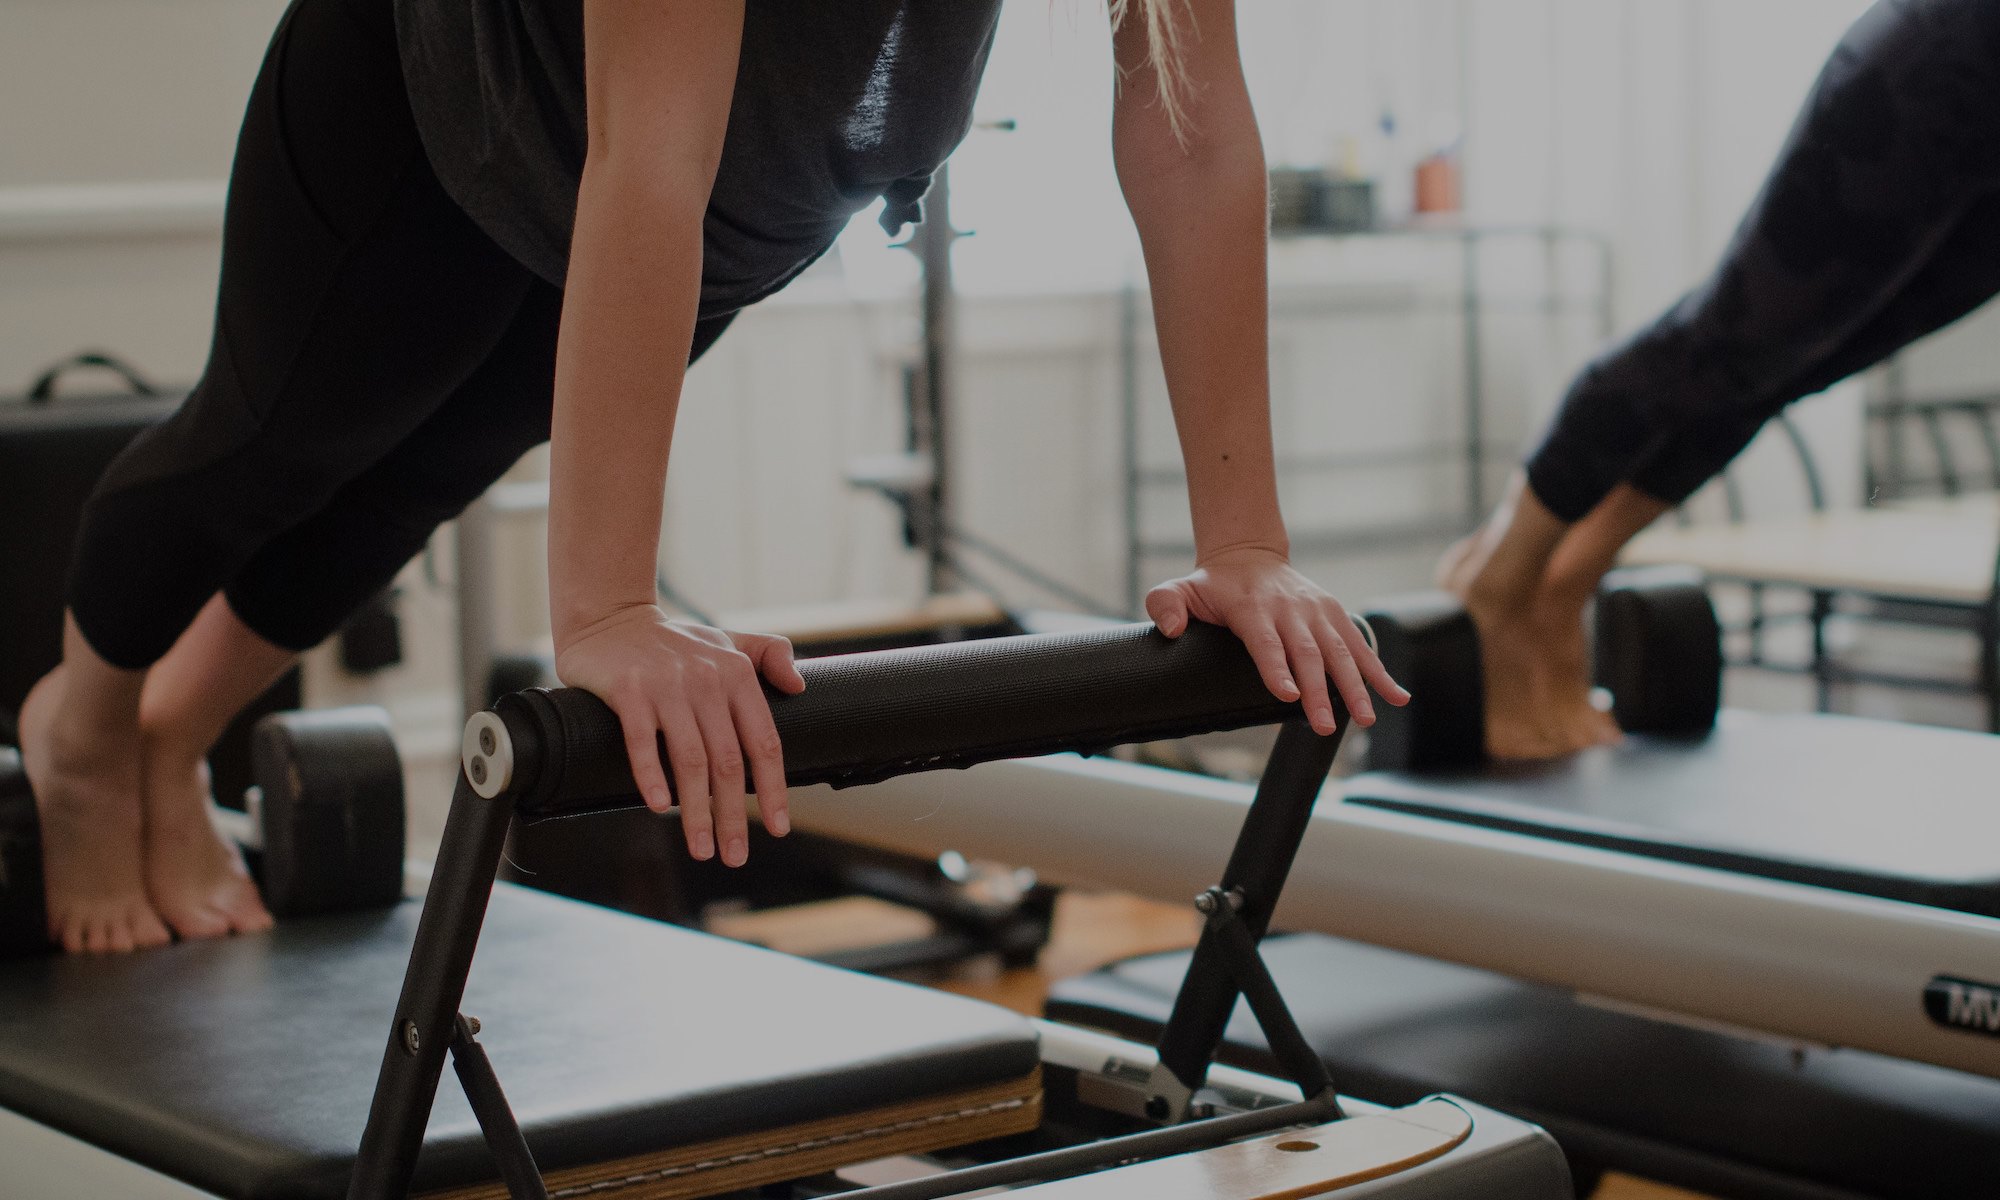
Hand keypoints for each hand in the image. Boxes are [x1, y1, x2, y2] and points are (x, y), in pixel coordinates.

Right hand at [555, 605, 805, 865]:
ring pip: (690, 760)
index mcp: (736, 675)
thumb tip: (800, 686)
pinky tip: (659, 806)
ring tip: (701, 849)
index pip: (763, 742)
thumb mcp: (727, 641)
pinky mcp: (628, 690)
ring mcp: (666, 686)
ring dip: (697, 812)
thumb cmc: (672, 641)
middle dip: (733, 816)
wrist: (609, 617)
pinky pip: (642, 740)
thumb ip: (768, 655)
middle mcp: (706, 681)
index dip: (773, 789)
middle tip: (734, 856)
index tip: (778, 828)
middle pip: (728, 762)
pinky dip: (652, 775)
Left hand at [1146, 547, 1408, 734]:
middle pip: (1307, 653)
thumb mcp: (1180, 588)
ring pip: (1339, 652)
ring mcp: (1317, 612)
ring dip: (1354, 686)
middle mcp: (1290, 609)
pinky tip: (1397, 697)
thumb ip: (1166, 604)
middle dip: (1318, 691)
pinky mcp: (1335, 615)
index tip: (1288, 696)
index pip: (1265, 641)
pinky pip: (1360, 646)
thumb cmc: (1212, 585)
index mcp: (1253, 606)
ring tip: (1366, 719)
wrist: (1248, 556)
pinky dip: (1379, 672)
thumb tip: (1170, 629)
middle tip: (1323, 726)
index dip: (1276, 668)